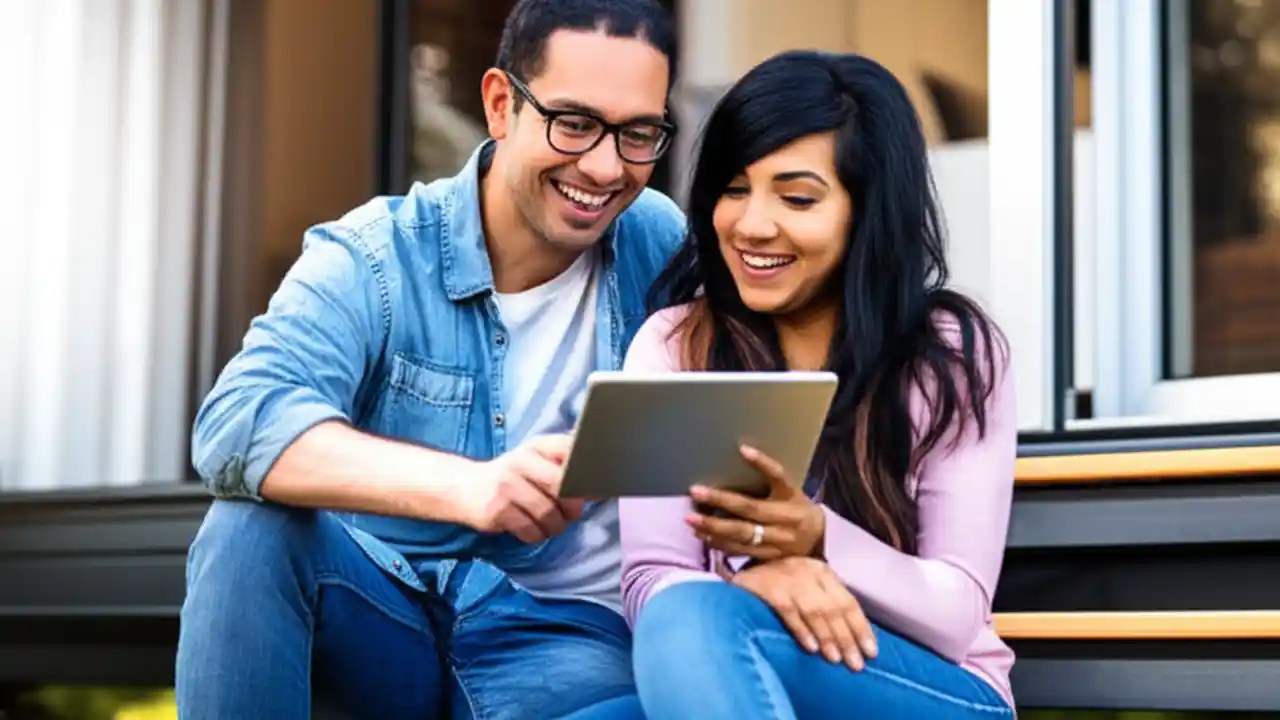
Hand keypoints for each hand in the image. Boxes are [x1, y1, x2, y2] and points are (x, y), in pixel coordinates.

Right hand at [455, 434, 584, 542]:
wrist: (465, 487)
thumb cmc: (512, 477)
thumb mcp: (536, 461)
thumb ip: (566, 468)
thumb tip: (603, 485)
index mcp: (537, 446)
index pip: (570, 451)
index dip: (588, 470)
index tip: (597, 486)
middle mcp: (521, 461)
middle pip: (563, 486)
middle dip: (573, 507)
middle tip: (571, 514)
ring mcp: (507, 485)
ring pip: (548, 514)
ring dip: (554, 526)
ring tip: (549, 523)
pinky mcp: (496, 509)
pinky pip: (531, 531)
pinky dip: (536, 535)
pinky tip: (531, 528)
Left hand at [686, 445, 824, 558]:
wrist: (820, 541)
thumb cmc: (797, 508)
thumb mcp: (791, 491)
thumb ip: (768, 482)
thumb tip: (737, 459)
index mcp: (791, 497)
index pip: (778, 476)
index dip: (762, 463)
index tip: (742, 449)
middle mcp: (786, 519)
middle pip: (751, 509)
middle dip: (721, 500)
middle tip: (696, 491)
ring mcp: (778, 541)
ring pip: (742, 534)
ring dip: (713, 527)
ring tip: (691, 519)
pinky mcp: (770, 558)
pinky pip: (741, 552)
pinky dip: (719, 544)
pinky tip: (701, 535)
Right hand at [732, 556, 877, 670]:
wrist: (742, 575)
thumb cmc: (779, 586)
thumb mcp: (807, 587)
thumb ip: (827, 604)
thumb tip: (854, 638)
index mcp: (823, 572)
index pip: (848, 601)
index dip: (861, 628)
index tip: (872, 652)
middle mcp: (808, 572)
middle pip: (834, 608)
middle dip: (847, 638)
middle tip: (856, 664)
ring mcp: (788, 578)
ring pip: (815, 610)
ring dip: (827, 636)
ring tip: (835, 659)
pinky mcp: (769, 588)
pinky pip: (789, 612)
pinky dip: (801, 630)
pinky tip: (810, 647)